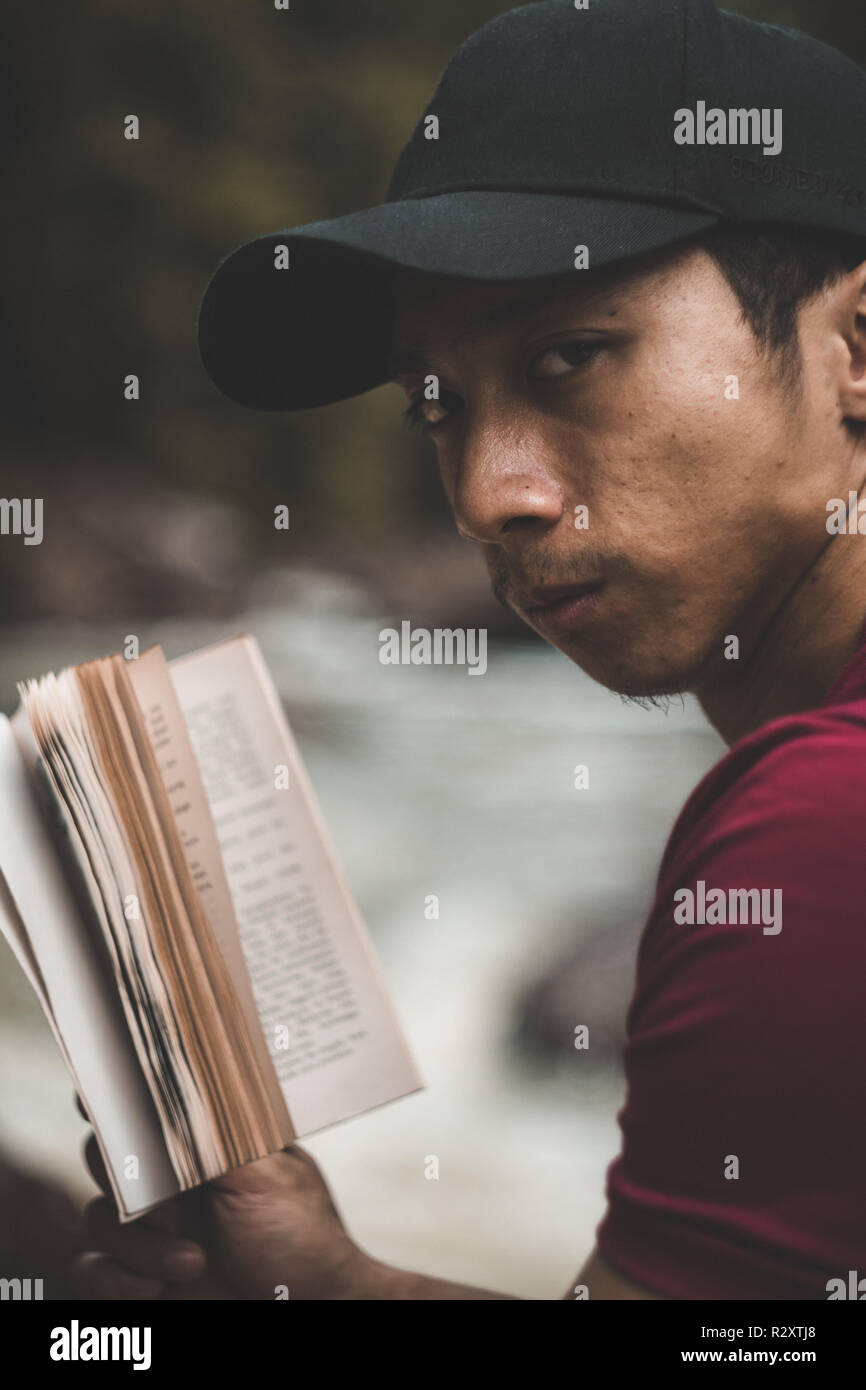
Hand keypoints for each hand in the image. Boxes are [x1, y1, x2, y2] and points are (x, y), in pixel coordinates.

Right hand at [71, 1097, 384, 1299]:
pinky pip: (90, 1267)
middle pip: (106, 1158)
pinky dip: (115, 1278)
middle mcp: (171, 1180)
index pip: (148, 1109)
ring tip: (192, 1262)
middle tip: (175, 1207)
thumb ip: (216, 1135)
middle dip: (131, 1184)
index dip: (118, 1101)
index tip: (93, 1099)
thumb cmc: (301, 1237)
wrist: (307, 1307)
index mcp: (201, 1144)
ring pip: (98, 1218)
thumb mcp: (267, 1172)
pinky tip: (157, 1287)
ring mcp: (151, 1228)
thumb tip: (178, 1088)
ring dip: (139, 1244)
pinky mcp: (137, 1275)